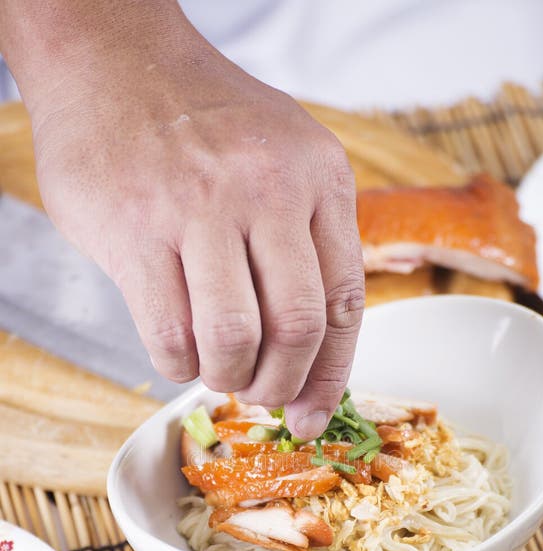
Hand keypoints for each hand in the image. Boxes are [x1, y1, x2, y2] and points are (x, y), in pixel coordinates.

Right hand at [21, 6, 364, 438]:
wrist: (114, 59)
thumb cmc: (205, 127)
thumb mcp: (284, 159)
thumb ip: (308, 243)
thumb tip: (312, 357)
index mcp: (319, 177)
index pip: (343, 302)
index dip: (331, 373)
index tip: (314, 413)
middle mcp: (268, 188)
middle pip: (296, 328)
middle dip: (280, 385)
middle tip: (261, 395)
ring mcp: (198, 207)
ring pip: (233, 339)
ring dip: (227, 377)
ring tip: (218, 371)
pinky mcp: (134, 230)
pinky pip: (169, 333)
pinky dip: (178, 364)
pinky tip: (178, 350)